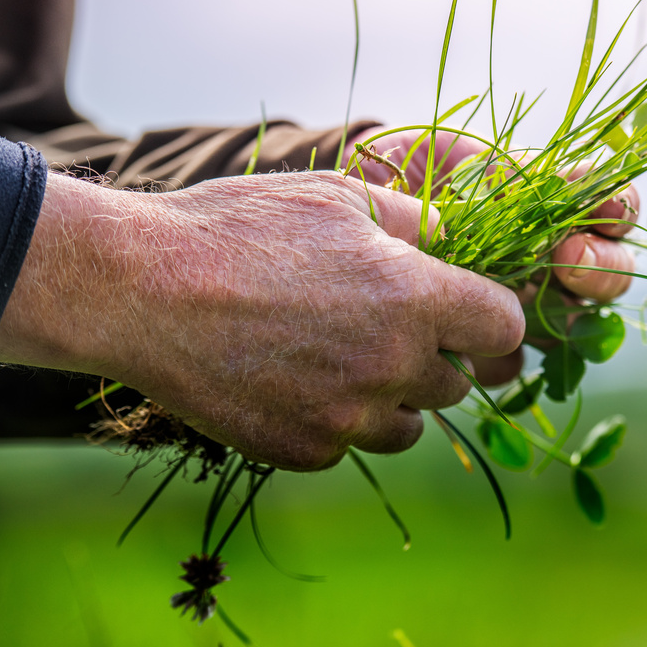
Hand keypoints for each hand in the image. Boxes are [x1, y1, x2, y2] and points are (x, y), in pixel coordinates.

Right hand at [0, 171, 523, 469]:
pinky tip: (293, 379)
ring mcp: (347, 417)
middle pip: (458, 383)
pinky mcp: (302, 450)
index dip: (493, 318)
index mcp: (416, 298)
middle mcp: (393, 367)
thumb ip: (416, 223)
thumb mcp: (339, 196)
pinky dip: (335, 419)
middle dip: (435, 356)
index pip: (505, 329)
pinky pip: (347, 444)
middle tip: (384, 323)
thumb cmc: (241, 228)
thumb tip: (458, 242)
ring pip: (408, 424)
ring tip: (337, 352)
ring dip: (391, 396)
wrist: (140, 288)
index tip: (473, 314)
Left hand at [347, 129, 640, 384]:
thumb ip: (500, 169)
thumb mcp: (447, 157)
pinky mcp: (487, 345)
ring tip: (538, 297)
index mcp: (549, 207)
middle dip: (603, 266)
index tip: (605, 210)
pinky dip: (515, 357)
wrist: (346, 222)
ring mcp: (524, 304)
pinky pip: (519, 363)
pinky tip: (499, 343)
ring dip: (571, 314)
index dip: (619, 209)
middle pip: (613, 270)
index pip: (611, 207)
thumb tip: (549, 178)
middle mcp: (549, 258)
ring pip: (580, 320)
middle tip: (567, 258)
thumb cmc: (400, 177)